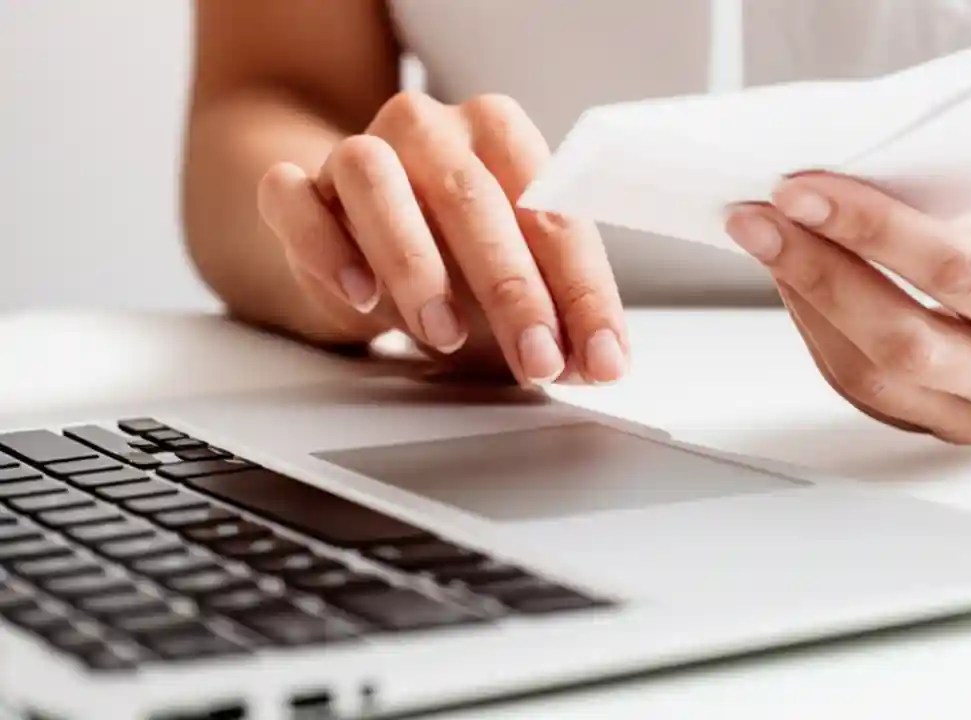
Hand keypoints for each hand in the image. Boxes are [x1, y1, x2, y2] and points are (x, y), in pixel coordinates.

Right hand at [256, 92, 628, 385]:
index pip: (553, 210)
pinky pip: (294, 199)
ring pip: (376, 179)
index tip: (603, 357)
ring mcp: (356, 152)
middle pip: (473, 196)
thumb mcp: (515, 294)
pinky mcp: (296, 189)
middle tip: (538, 360)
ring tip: (444, 334)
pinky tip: (361, 295)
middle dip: (514, 290)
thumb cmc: (451, 262)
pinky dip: (327, 248)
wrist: (355, 246)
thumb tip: (601, 364)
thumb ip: (560, 324)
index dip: (584, 291)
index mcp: (500, 134)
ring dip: (416, 263)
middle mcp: (430, 129)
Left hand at [725, 175, 970, 448]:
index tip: (801, 191)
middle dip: (819, 271)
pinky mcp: (937, 435)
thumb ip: (945, 211)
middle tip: (758, 220)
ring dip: (804, 300)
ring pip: (868, 374)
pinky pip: (858, 388)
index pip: (955, 272)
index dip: (871, 230)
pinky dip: (816, 328)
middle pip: (902, 339)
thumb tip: (836, 191)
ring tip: (766, 241)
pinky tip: (793, 280)